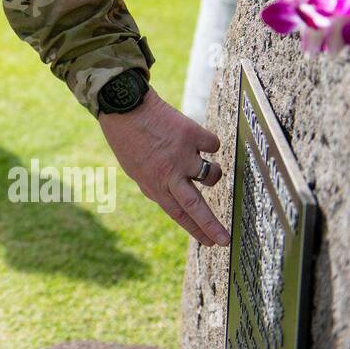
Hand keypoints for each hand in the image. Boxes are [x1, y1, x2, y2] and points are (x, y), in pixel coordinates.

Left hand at [98, 89, 229, 246]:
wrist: (123, 105)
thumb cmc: (127, 137)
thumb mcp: (135, 169)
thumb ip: (155, 184)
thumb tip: (172, 197)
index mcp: (154, 184)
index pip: (178, 214)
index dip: (195, 230)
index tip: (210, 243)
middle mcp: (170, 174)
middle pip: (197, 207)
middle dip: (213, 226)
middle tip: (226, 241)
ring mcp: (183, 155)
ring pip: (213, 176)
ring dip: (213, 172)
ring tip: (200, 161)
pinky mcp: (192, 135)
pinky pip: (214, 145)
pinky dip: (208, 142)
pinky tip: (195, 136)